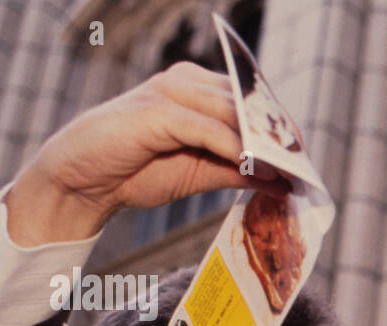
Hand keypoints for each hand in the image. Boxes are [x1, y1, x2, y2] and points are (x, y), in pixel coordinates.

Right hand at [5, 62, 285, 244]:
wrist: (81, 182)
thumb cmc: (135, 172)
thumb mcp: (199, 173)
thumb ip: (237, 171)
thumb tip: (281, 180)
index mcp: (196, 89)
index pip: (251, 101)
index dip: (280, 128)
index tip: (305, 158)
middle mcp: (186, 83)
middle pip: (248, 103)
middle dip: (279, 137)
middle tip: (306, 167)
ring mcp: (170, 92)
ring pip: (233, 113)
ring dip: (264, 144)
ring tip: (289, 171)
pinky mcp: (157, 111)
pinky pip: (208, 128)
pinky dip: (235, 149)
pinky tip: (254, 168)